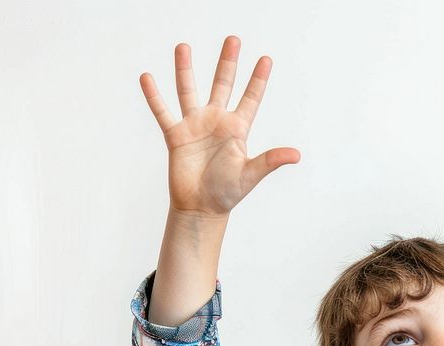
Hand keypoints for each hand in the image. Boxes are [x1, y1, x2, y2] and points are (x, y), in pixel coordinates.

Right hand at [139, 35, 300, 218]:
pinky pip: (163, 112)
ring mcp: (195, 126)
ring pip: (189, 90)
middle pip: (223, 85)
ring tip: (183, 47)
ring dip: (185, 69)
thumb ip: (270, 160)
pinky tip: (147, 77)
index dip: (258, 80)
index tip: (266, 59)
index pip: (250, 98)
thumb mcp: (251, 174)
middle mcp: (216, 121)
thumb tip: (296, 155)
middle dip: (228, 63)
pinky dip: (154, 96)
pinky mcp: (176, 136)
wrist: (201, 208)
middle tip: (233, 40)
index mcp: (237, 129)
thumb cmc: (227, 193)